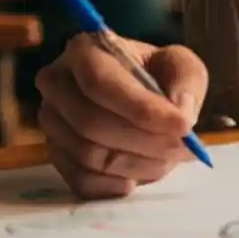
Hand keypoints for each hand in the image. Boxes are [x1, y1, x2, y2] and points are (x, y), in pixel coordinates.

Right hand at [36, 36, 208, 199]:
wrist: (140, 98)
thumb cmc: (157, 74)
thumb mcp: (181, 66)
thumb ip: (186, 81)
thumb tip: (180, 114)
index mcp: (85, 51)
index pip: (100, 82)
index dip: (141, 109)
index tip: (182, 126)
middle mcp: (57, 83)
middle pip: (91, 122)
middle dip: (145, 141)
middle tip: (184, 149)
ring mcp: (52, 122)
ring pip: (87, 154)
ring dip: (136, 164)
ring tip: (169, 159)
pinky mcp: (56, 154)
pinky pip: (79, 180)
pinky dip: (112, 186)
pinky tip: (136, 179)